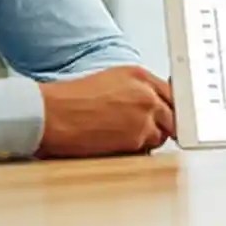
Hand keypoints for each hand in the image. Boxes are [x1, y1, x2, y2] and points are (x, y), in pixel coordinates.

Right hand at [36, 66, 174, 157]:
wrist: (53, 114)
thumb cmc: (71, 100)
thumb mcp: (109, 82)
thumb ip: (135, 90)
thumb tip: (149, 106)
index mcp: (139, 75)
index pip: (171, 92)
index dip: (169, 107)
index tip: (166, 116)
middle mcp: (146, 93)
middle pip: (172, 113)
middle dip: (162, 124)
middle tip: (146, 131)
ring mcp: (145, 114)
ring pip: (162, 133)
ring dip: (148, 138)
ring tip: (124, 137)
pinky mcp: (137, 136)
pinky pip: (147, 148)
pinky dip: (137, 150)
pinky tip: (117, 144)